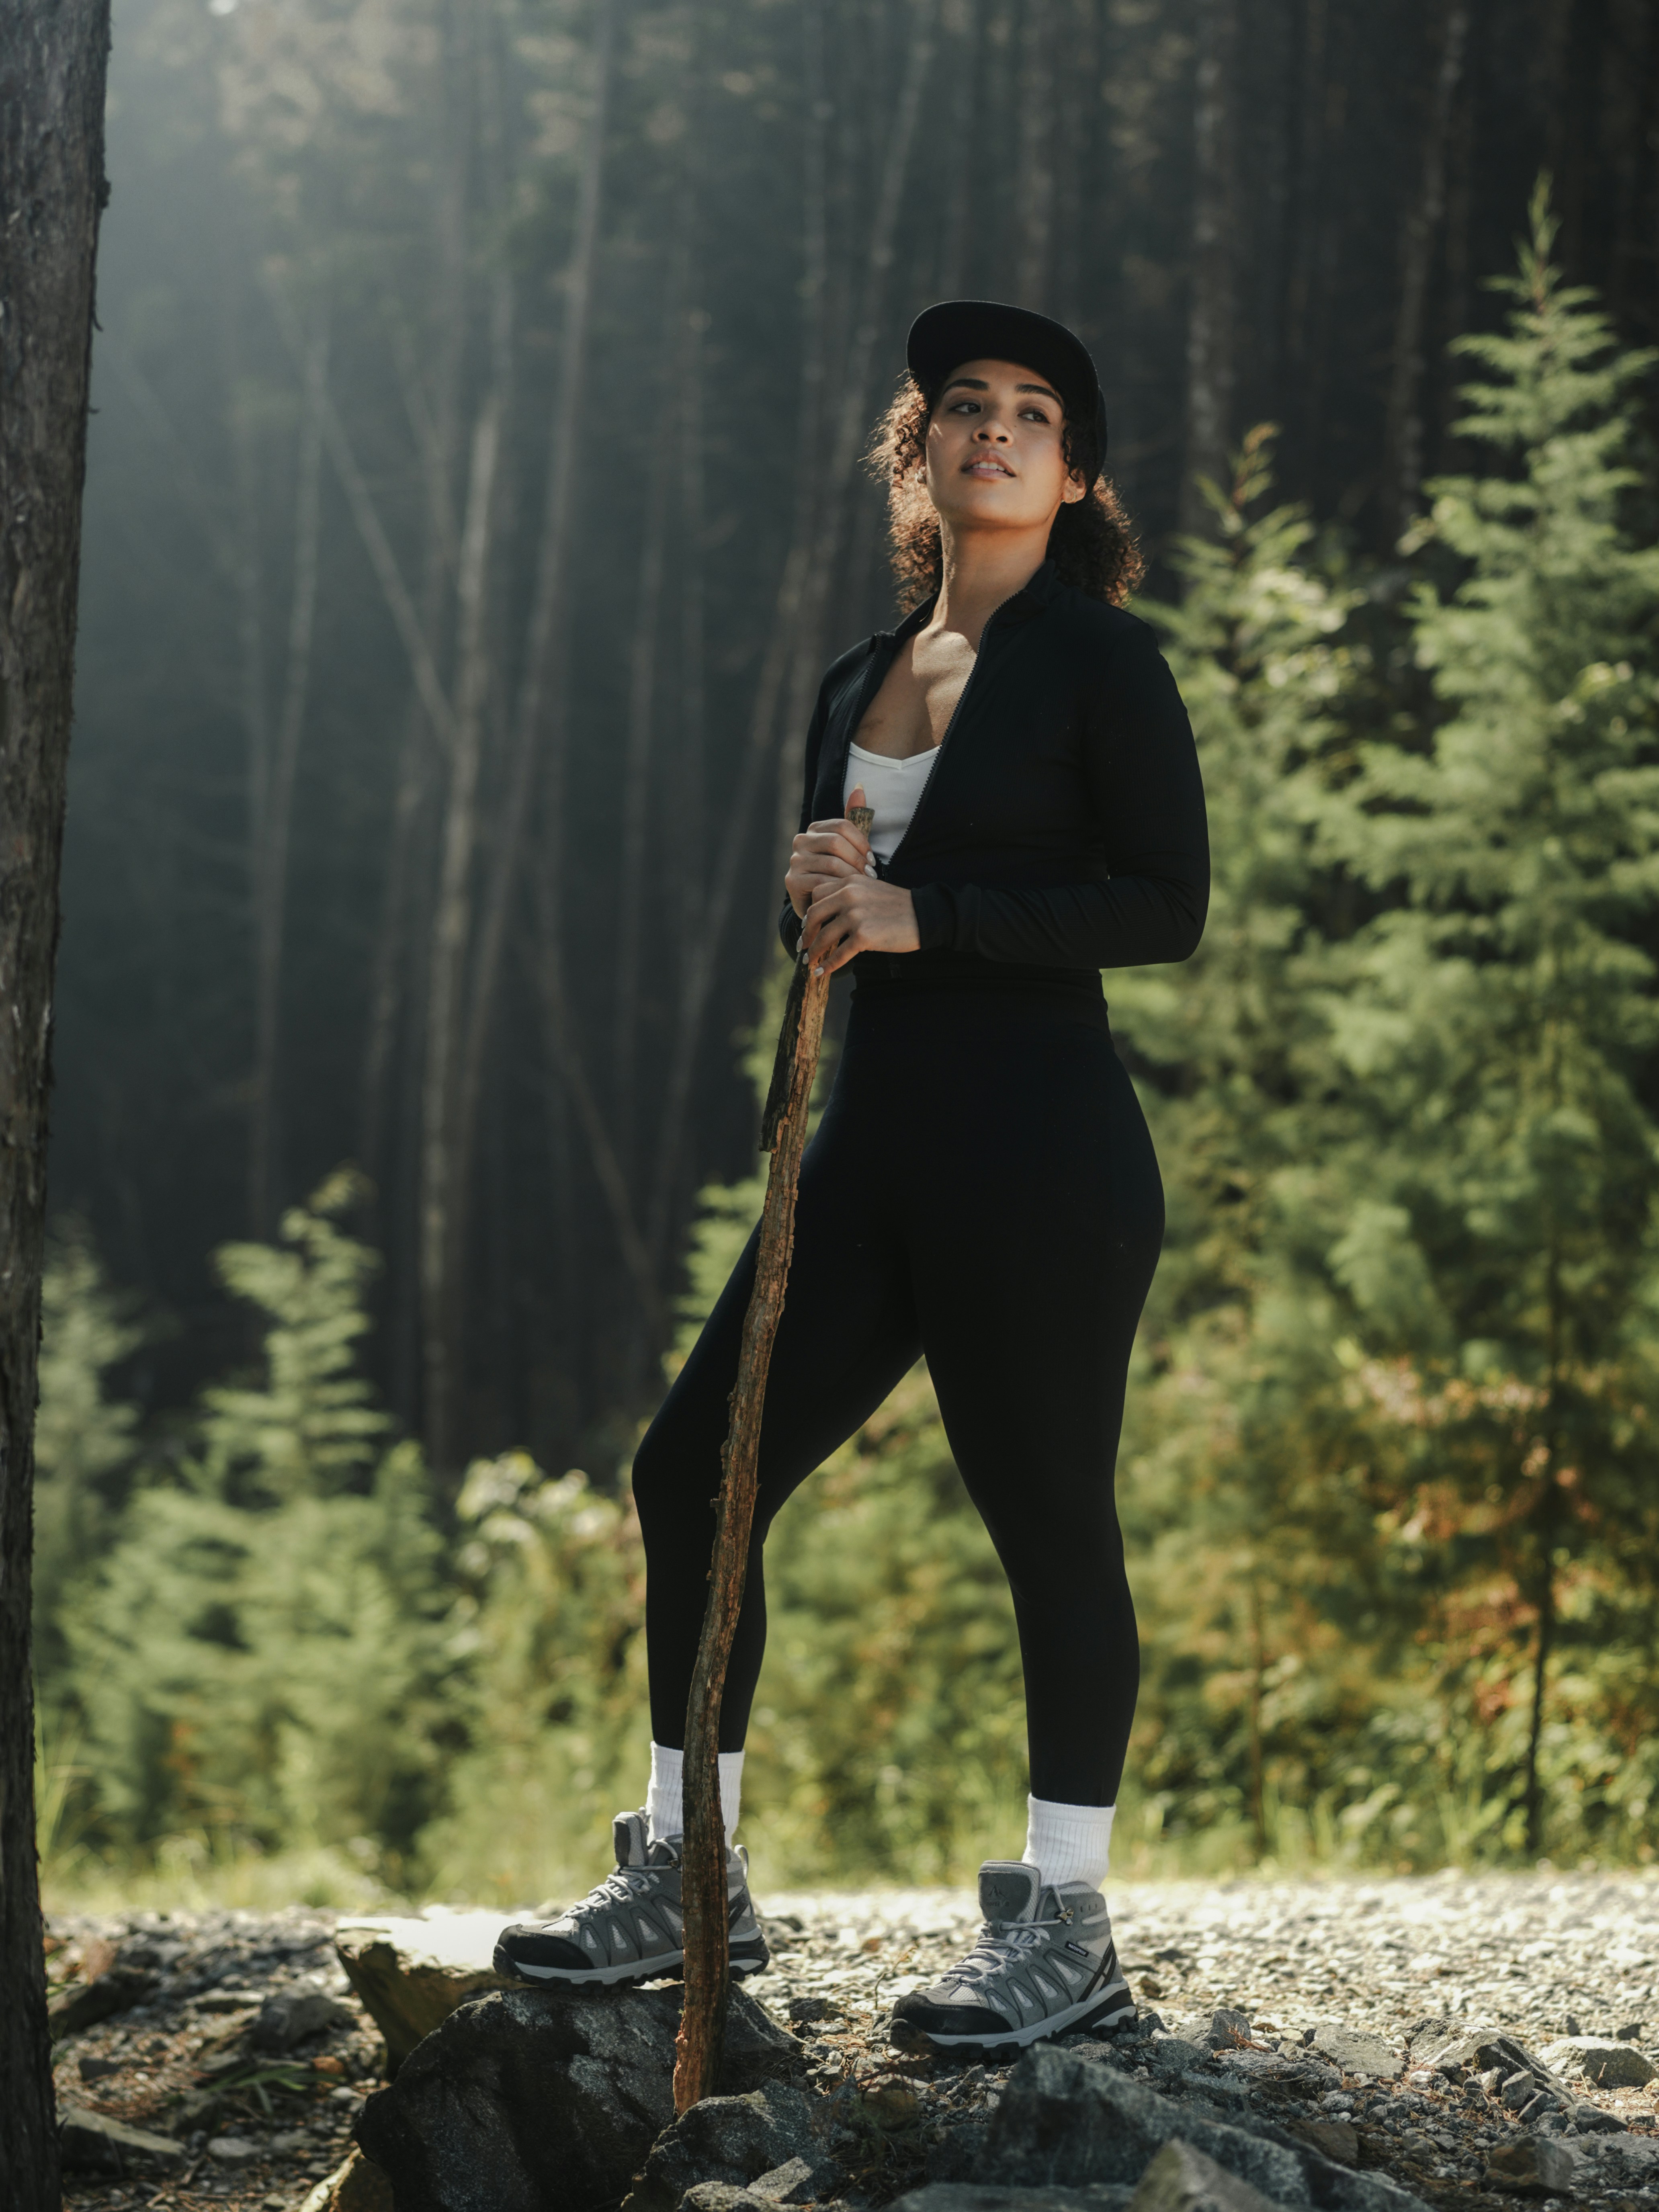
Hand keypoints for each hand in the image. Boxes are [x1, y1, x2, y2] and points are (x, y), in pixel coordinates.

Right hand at [785, 783, 874, 918]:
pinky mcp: (792, 881)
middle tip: (871, 875)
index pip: (842, 826)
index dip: (862, 842)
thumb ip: (854, 818)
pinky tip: (846, 895)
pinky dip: (838, 889)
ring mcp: (795, 860)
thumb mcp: (850, 846)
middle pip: (836, 842)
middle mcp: (800, 841)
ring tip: (862, 886)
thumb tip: (860, 786)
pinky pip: (822, 882)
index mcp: (814, 829)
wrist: (822, 902)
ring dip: (851, 876)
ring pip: (831, 863)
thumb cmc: (840, 873)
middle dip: (857, 860)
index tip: (872, 860)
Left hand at [801, 875, 919, 976]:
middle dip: (806, 933)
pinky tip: (822, 973)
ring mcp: (856, 916)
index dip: (809, 912)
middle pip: (814, 915)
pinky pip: (839, 954)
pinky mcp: (864, 936)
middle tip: (803, 946)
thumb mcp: (872, 890)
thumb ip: (850, 896)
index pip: (818, 894)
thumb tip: (830, 916)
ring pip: (824, 936)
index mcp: (850, 882)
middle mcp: (849, 896)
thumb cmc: (899, 906)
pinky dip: (829, 965)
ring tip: (810, 962)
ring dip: (814, 952)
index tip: (807, 926)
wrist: (924, 915)